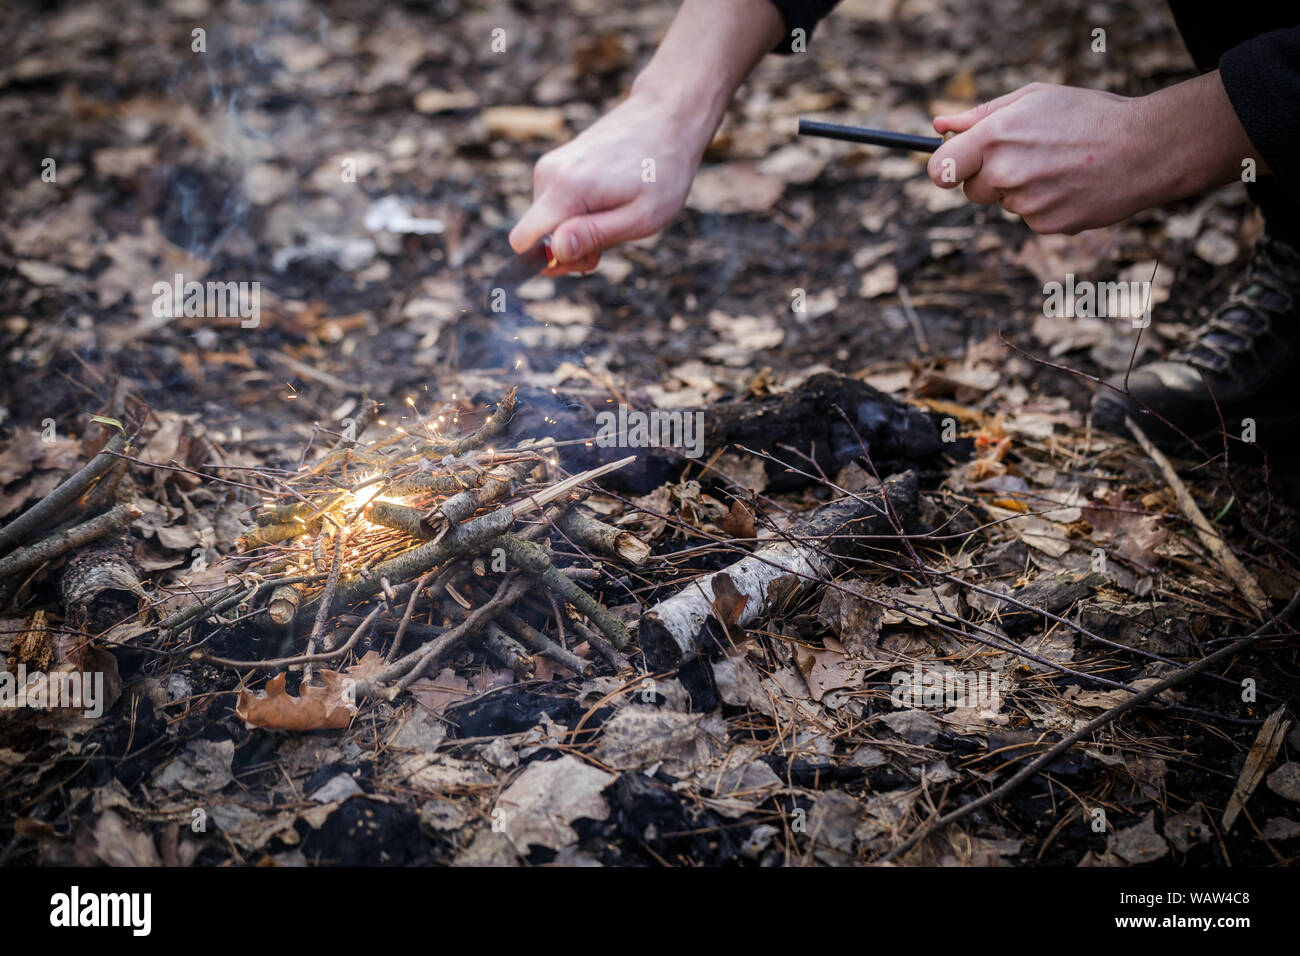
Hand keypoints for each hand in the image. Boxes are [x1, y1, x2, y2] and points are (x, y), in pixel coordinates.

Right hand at [508, 92, 705, 274]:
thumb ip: (594, 236)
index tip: (585, 258)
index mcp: (566, 190)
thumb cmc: (662, 170)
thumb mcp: (640, 217)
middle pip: (538, 235)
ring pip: (550, 221)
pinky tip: (611, 198)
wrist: (666, 115)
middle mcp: (549, 175)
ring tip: (618, 210)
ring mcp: (551, 165)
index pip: (522, 241)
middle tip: (615, 233)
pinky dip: (582, 211)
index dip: (549, 261)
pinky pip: (557, 204)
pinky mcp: (558, 162)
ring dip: (581, 228)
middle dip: (573, 246)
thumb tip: (555, 252)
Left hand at [926, 83, 1157, 233]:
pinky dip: (1044, 204)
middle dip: (988, 176)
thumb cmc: (1088, 115)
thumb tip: (940, 126)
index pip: (941, 169)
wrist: (1145, 148)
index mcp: (996, 136)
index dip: (944, 168)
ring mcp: (1025, 203)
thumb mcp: (1034, 99)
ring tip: (1059, 165)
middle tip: (1027, 155)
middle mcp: (1005, 172)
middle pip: (970, 189)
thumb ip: (982, 114)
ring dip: (1021, 188)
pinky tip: (1071, 184)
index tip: (953, 166)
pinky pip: (1030, 217)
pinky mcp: (1045, 225)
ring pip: (1004, 202)